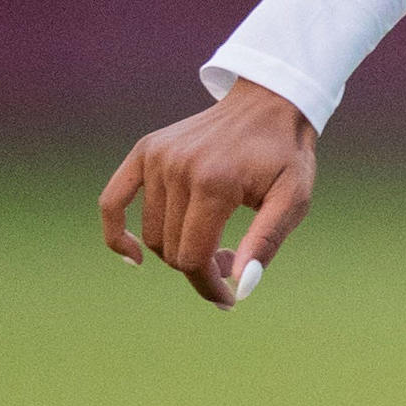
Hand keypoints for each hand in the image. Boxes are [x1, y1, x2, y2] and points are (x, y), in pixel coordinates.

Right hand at [99, 82, 315, 307]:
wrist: (268, 105)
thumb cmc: (285, 157)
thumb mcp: (293, 200)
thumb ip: (266, 242)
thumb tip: (241, 286)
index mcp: (213, 182)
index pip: (193, 257)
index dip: (209, 287)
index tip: (229, 300)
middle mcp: (177, 168)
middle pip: (171, 251)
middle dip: (201, 269)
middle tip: (232, 262)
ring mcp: (156, 158)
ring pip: (152, 235)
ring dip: (178, 252)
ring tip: (216, 244)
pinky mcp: (144, 151)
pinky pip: (112, 201)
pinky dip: (116, 233)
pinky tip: (133, 257)